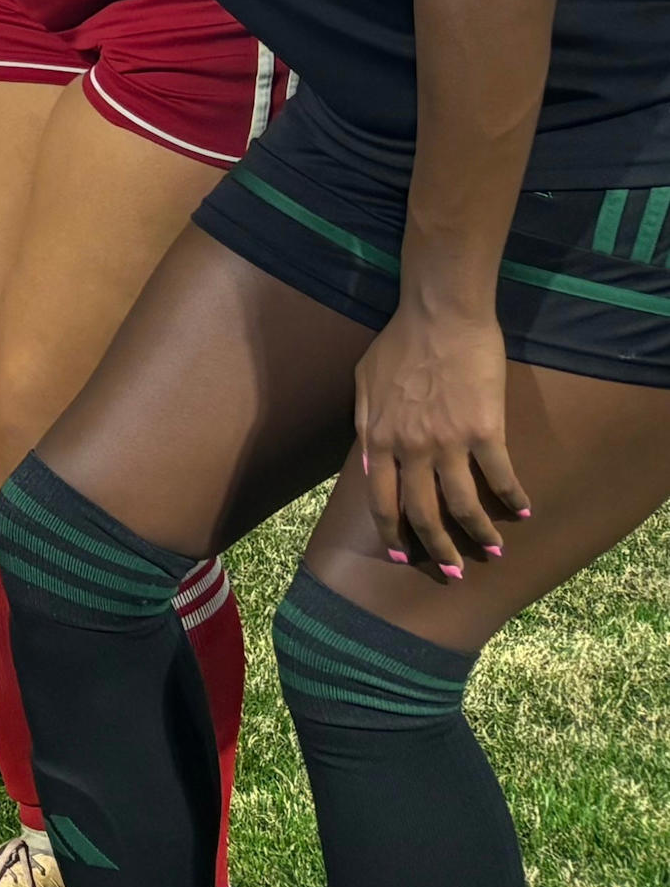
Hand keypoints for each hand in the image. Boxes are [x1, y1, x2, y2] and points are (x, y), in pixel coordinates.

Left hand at [356, 298, 528, 578]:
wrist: (439, 315)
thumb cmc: (400, 342)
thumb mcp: (364, 381)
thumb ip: (364, 424)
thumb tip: (367, 463)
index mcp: (378, 437)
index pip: (381, 499)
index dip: (393, 531)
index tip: (404, 554)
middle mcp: (410, 447)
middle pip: (422, 512)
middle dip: (436, 548)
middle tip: (452, 571)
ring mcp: (448, 441)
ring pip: (463, 504)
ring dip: (479, 533)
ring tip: (492, 550)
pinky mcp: (486, 431)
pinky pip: (500, 476)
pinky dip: (513, 498)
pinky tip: (523, 510)